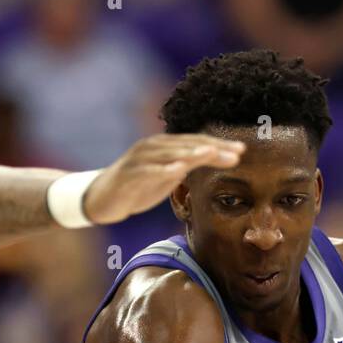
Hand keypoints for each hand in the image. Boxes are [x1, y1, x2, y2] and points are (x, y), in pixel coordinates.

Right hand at [83, 134, 244, 223]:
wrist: (101, 199)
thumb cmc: (136, 187)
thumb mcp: (166, 176)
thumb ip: (185, 167)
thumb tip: (211, 161)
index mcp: (165, 147)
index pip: (196, 144)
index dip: (219, 146)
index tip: (242, 151)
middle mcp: (153, 147)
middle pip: (188, 145)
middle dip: (213, 148)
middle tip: (237, 153)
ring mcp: (139, 159)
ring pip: (170, 153)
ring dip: (191, 153)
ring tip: (211, 153)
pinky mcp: (128, 173)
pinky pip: (148, 170)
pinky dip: (163, 169)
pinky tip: (178, 169)